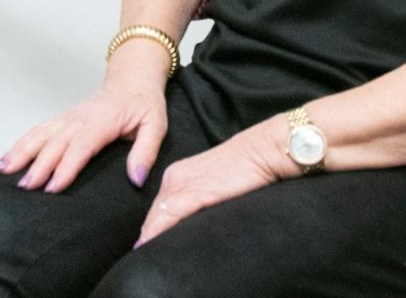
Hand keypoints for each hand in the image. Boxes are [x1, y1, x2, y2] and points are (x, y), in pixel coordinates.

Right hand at [0, 76, 168, 193]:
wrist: (133, 77)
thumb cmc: (144, 102)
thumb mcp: (156, 125)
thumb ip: (146, 152)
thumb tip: (136, 179)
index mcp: (102, 121)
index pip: (81, 146)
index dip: (66, 167)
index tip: (53, 187)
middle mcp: (80, 118)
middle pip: (54, 142)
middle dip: (38, 165)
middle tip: (24, 187)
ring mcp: (68, 117)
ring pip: (40, 134)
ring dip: (22, 151)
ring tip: (5, 170)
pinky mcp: (63, 119)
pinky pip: (39, 130)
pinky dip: (21, 143)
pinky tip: (8, 157)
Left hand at [135, 118, 292, 246]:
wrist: (261, 152)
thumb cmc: (245, 170)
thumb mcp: (213, 184)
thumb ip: (198, 200)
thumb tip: (191, 223)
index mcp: (177, 174)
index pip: (158, 207)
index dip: (153, 227)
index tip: (149, 243)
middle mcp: (174, 177)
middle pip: (153, 213)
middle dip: (149, 234)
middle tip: (144, 253)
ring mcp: (183, 183)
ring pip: (158, 216)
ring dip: (150, 236)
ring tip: (145, 253)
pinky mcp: (195, 192)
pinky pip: (169, 215)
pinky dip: (157, 231)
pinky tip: (150, 244)